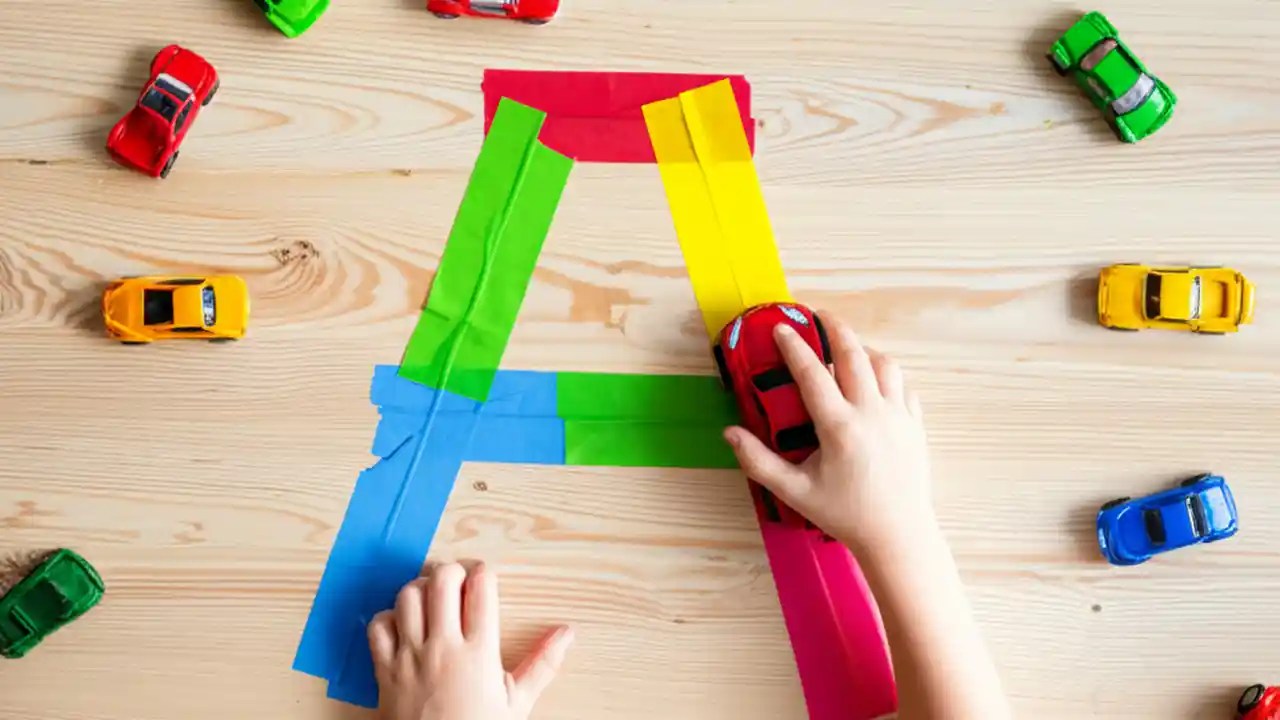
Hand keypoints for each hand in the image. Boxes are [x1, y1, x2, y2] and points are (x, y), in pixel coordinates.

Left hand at [368, 563, 573, 719]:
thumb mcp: (517, 702)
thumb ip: (543, 663)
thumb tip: (568, 632)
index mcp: (479, 653)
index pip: (481, 588)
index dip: (484, 573)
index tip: (485, 576)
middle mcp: (443, 648)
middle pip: (442, 580)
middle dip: (452, 571)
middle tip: (458, 581)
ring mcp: (410, 657)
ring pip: (408, 596)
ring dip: (420, 589)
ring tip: (432, 599)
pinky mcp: (384, 671)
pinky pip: (377, 626)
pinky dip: (388, 617)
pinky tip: (403, 625)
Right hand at [724, 314, 934, 554]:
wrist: (897, 535)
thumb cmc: (844, 515)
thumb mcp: (794, 492)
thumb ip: (759, 461)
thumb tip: (730, 433)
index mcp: (840, 428)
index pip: (813, 373)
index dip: (795, 347)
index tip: (782, 328)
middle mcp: (872, 414)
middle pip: (854, 354)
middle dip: (834, 329)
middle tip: (819, 316)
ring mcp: (898, 417)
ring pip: (884, 364)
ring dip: (863, 350)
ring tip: (847, 348)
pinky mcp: (915, 426)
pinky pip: (903, 386)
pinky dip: (887, 374)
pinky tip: (874, 381)